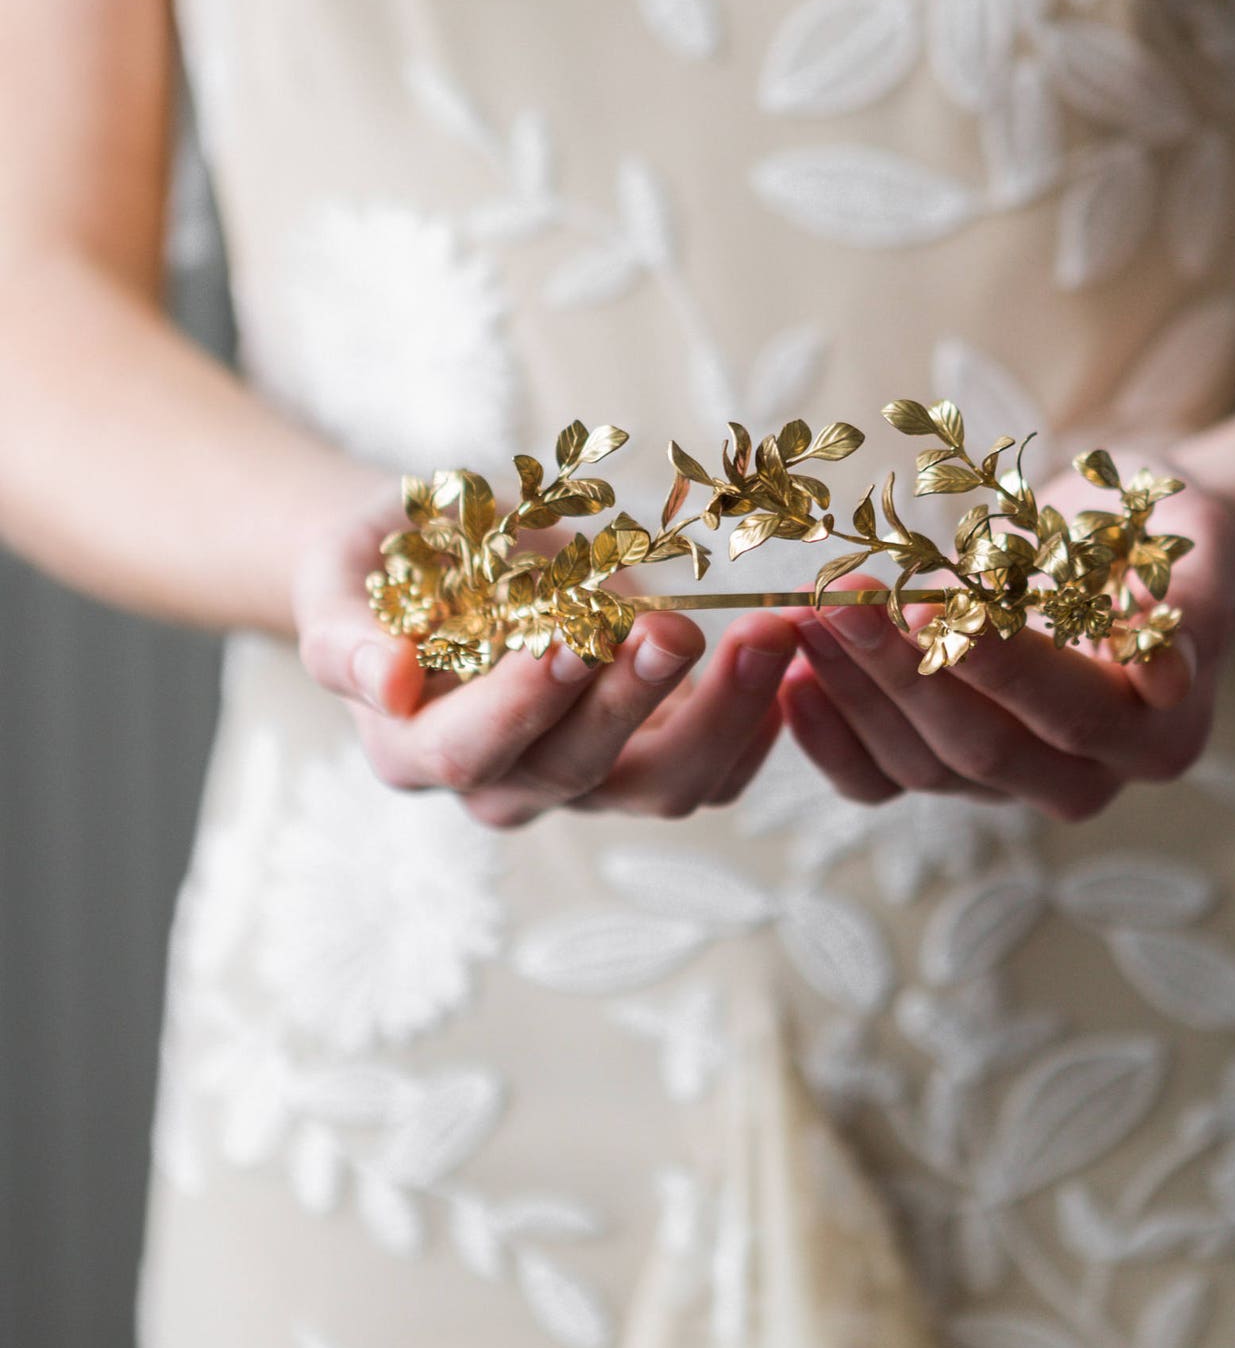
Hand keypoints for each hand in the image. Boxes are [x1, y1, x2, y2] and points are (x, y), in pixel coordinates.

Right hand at [293, 488, 796, 827]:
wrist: (439, 561)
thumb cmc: (382, 563)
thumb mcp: (337, 578)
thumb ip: (345, 634)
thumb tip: (382, 682)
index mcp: (413, 747)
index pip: (469, 751)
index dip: (519, 707)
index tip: (567, 642)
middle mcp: (502, 785)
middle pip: (579, 774)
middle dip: (633, 701)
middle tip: (675, 629)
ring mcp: (584, 782)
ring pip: (664, 786)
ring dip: (722, 715)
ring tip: (764, 634)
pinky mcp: (647, 761)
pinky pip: (715, 773)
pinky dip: (756, 722)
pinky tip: (784, 659)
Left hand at [778, 468, 1234, 818]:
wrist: (1123, 553)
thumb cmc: (1161, 537)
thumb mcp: (1191, 549)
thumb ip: (1184, 609)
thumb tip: (1166, 670)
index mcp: (1159, 736)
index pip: (1072, 710)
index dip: (1000, 664)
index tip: (936, 605)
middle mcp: (1086, 781)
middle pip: (983, 745)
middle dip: (903, 672)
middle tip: (841, 602)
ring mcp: (1008, 789)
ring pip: (920, 765)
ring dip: (855, 689)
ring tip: (806, 615)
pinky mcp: (946, 777)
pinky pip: (878, 781)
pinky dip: (828, 738)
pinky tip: (790, 680)